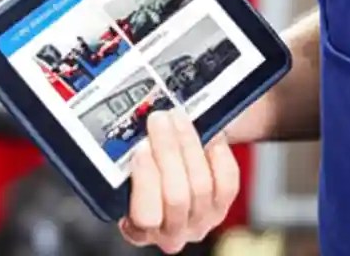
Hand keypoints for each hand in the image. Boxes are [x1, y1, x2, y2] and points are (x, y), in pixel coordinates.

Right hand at [119, 109, 239, 253]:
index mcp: (139, 229)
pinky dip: (217, 155)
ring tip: (178, 119)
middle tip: (159, 121)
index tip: (140, 149)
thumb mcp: (122, 169)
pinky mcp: (222, 206)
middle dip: (167, 152)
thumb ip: (123, 157)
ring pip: (200, 185)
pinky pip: (226, 182)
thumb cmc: (141, 170)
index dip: (145, 181)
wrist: (168, 170)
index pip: (146, 215)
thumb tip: (128, 131)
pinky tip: (207, 136)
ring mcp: (200, 220)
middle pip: (176, 196)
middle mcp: (172, 231)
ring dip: (188, 144)